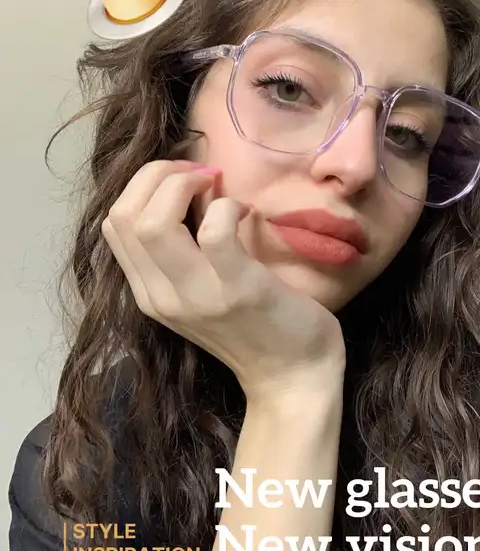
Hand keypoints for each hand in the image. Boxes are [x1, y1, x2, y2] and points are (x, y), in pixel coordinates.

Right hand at [101, 160, 345, 405]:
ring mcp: (197, 296)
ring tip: (216, 184)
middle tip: (200, 172)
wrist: (293, 378)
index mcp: (149, 294)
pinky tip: (246, 213)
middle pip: (125, 216)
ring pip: (154, 222)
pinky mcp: (238, 290)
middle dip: (159, 174)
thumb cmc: (254, 327)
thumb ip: (183, 252)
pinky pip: (216, 231)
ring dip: (185, 184)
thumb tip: (186, 188)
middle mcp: (161, 297)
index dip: (144, 185)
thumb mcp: (200, 293)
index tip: (183, 179)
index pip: (115, 224)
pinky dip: (228, 207)